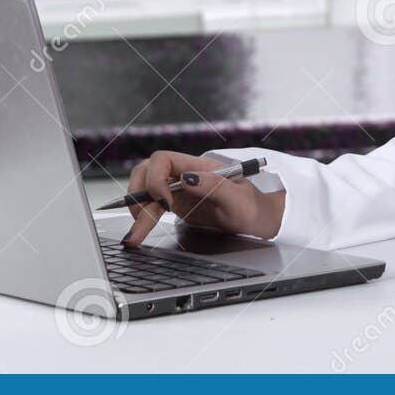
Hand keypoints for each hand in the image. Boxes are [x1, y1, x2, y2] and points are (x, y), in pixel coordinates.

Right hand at [119, 150, 285, 246]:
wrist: (259, 219)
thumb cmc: (253, 206)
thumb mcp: (239, 199)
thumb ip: (215, 187)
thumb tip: (188, 179)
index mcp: (200, 167)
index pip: (163, 159)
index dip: (156, 178)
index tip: (166, 202)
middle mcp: (186, 175)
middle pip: (147, 173)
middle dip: (139, 196)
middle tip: (142, 221)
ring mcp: (179, 189)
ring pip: (145, 191)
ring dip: (137, 211)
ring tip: (134, 235)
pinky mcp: (177, 204)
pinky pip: (152, 207)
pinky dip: (142, 220)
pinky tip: (137, 233)